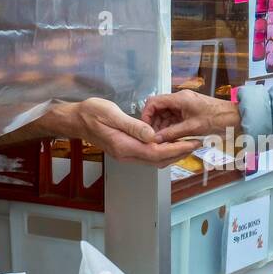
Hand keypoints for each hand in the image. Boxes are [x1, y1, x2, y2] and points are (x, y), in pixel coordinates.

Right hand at [66, 97, 199, 166]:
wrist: (76, 120)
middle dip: (179, 153)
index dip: (176, 149)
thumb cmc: (91, 113)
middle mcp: (126, 154)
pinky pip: (148, 155)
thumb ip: (133, 126)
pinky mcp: (126, 151)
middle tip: (196, 143)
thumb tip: (153, 135)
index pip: (156, 153)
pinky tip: (170, 141)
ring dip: (172, 153)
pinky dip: (163, 150)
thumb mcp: (112, 114)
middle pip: (159, 160)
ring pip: (155, 160)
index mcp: (124, 146)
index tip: (191, 143)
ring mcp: (126, 154)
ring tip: (188, 142)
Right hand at [141, 90, 240, 143]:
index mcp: (180, 98)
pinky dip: (170, 127)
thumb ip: (172, 133)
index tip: (144, 127)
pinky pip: (174, 118)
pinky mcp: (188, 111)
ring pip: (165, 114)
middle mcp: (180, 99)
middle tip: (152, 136)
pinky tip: (170, 137)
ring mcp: (184, 105)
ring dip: (162, 126)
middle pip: (158, 108)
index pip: (154, 101)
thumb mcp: (192, 128)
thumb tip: (156, 139)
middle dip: (154, 122)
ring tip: (161, 139)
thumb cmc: (217, 119)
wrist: (235, 118)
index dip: (146, 114)